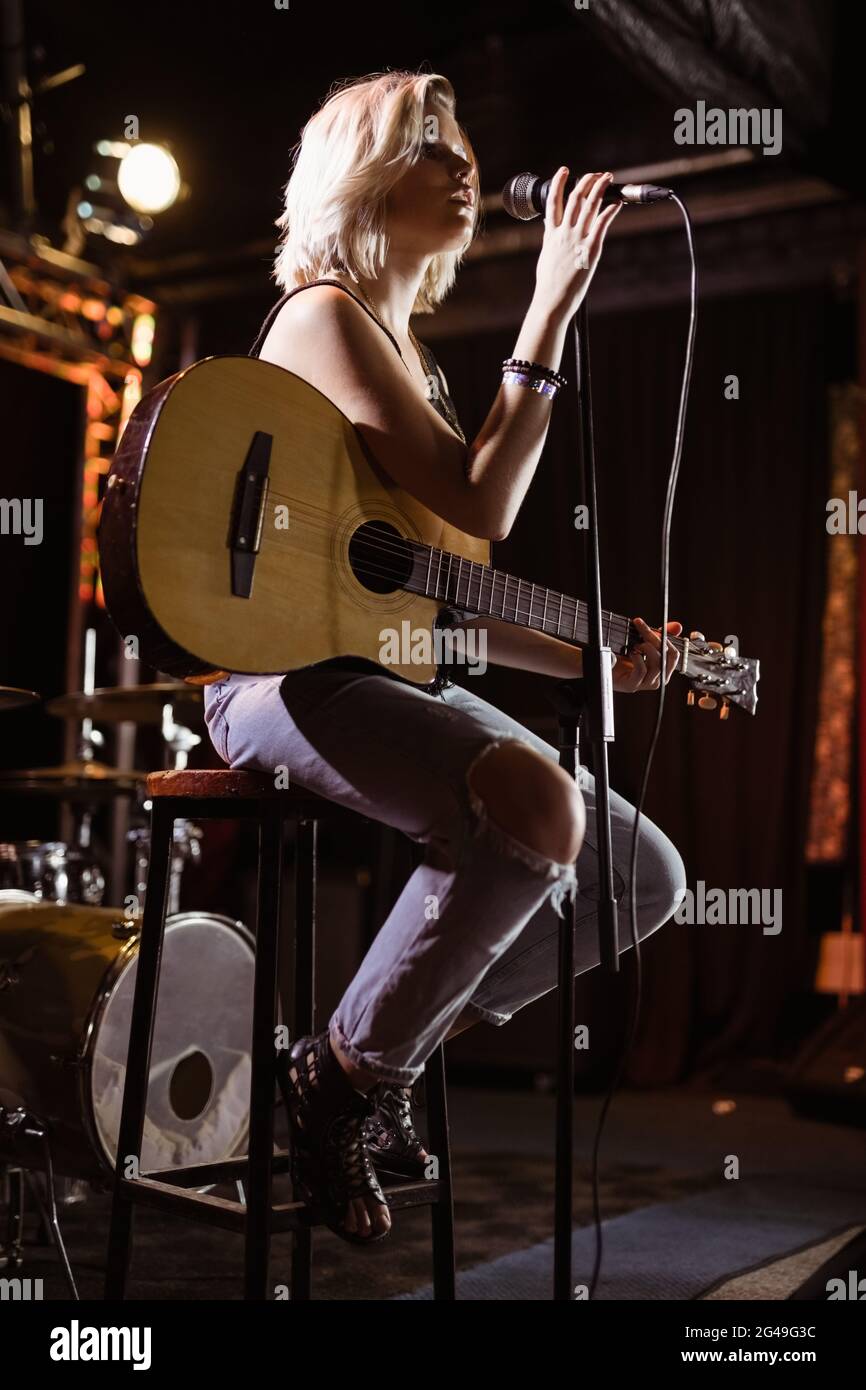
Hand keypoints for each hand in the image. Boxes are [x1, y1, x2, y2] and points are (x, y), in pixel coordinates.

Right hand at [534, 169, 621, 320]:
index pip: (553, 200)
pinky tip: (617, 203)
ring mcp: (577, 239)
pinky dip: (610, 210)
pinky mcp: (590, 250)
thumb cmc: (549, 284)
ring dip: (600, 188)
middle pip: (575, 197)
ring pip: (589, 205)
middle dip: (587, 181)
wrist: (551, 300)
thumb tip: (549, 226)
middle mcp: (564, 232)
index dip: (559, 182)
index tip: (565, 170)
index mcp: (551, 234)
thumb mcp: (545, 256)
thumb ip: (550, 238)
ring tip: (608, 178)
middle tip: (596, 174)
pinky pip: (602, 223)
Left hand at [613, 618, 681, 692]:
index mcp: (664, 670)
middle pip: (666, 657)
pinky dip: (637, 658)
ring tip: (636, 644)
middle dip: (654, 639)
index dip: (666, 639)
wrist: (605, 665)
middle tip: (641, 628)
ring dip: (646, 649)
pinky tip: (631, 653)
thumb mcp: (644, 643)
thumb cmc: (625, 656)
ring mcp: (646, 684)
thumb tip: (678, 626)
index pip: (674, 655)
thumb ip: (660, 635)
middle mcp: (658, 679)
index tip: (655, 627)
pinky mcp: (633, 685)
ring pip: (657, 665)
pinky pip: (641, 671)